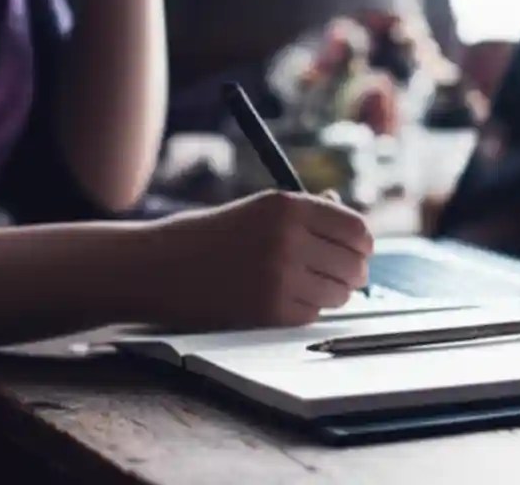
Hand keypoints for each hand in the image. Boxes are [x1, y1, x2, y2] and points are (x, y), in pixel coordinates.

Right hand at [145, 191, 373, 329]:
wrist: (158, 266)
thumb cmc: (210, 235)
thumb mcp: (259, 210)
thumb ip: (307, 215)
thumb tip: (354, 228)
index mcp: (288, 206)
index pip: (356, 229)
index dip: (361, 244)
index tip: (357, 252)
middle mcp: (289, 238)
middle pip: (355, 263)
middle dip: (351, 272)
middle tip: (338, 275)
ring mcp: (281, 275)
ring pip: (339, 292)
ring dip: (331, 293)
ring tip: (305, 286)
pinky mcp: (270, 310)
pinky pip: (313, 314)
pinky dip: (306, 310)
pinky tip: (282, 299)